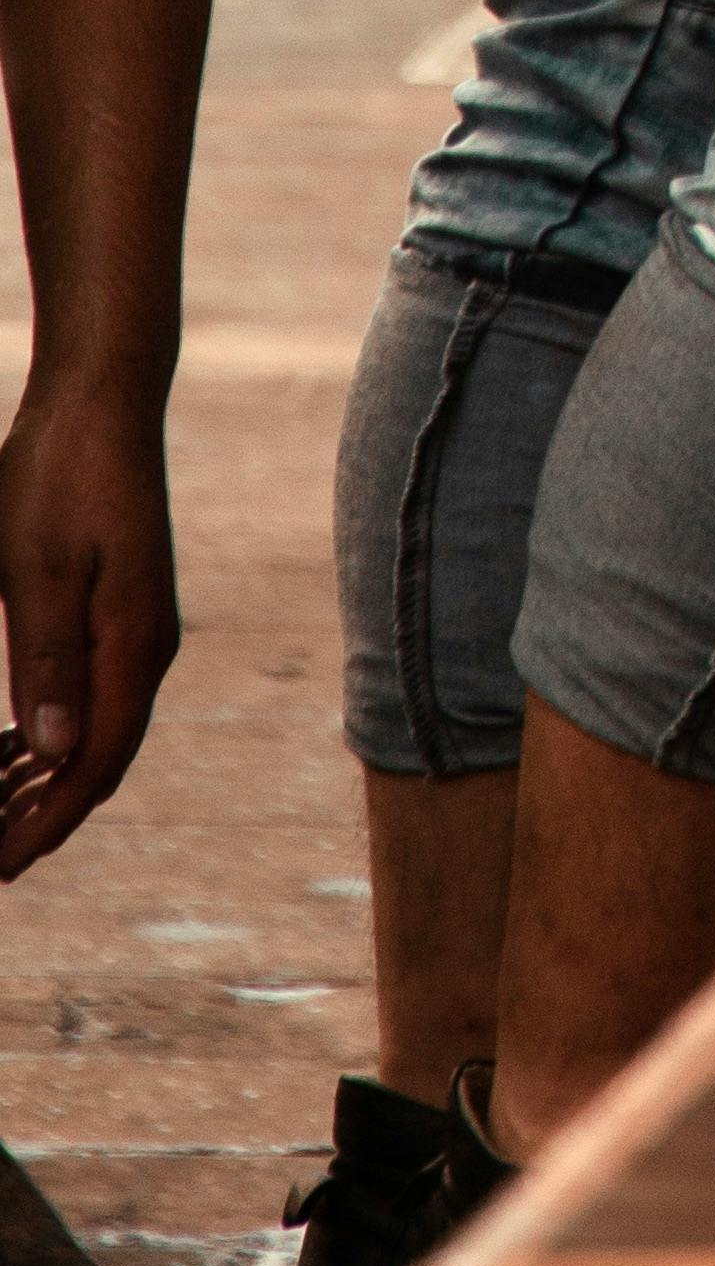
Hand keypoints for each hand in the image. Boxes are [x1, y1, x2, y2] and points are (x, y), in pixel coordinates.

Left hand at [0, 366, 178, 877]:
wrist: (102, 398)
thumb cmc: (60, 474)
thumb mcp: (37, 568)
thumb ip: (47, 660)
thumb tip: (55, 755)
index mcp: (134, 641)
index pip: (96, 763)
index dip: (48, 824)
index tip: (1, 868)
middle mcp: (149, 644)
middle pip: (105, 758)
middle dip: (48, 817)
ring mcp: (141, 626)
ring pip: (102, 731)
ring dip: (50, 781)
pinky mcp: (125, 608)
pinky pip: (99, 695)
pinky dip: (57, 736)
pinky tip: (17, 747)